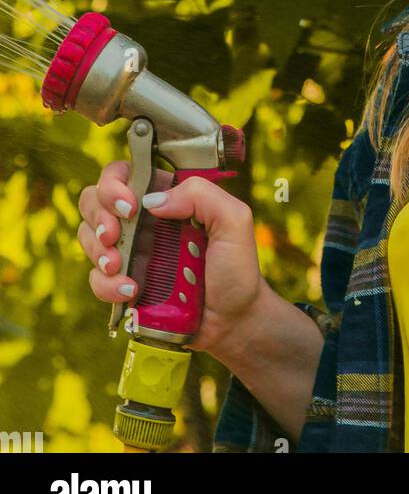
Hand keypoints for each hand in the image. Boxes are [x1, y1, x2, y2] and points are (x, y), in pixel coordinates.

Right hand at [77, 160, 266, 357]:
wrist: (232, 321)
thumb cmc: (236, 267)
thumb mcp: (234, 221)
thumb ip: (201, 195)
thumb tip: (152, 200)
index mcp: (167, 196)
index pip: (125, 172)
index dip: (115, 183)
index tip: (130, 206)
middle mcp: (143, 220)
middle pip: (94, 199)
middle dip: (98, 215)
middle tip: (114, 235)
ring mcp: (130, 251)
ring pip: (88, 236)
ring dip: (98, 250)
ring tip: (120, 266)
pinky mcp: (122, 283)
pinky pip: (96, 278)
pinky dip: (106, 285)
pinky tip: (132, 291)